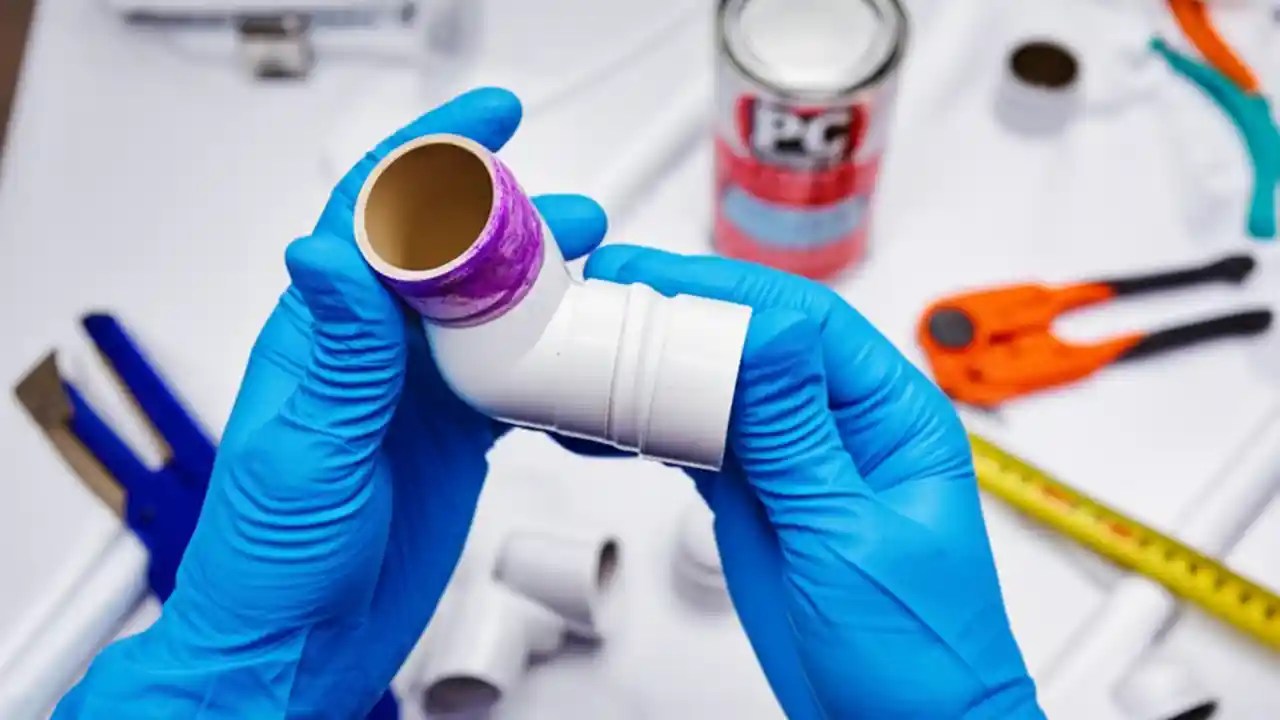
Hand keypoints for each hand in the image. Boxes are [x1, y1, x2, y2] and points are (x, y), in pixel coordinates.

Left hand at [53, 88, 607, 718]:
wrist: (299, 651)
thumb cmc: (269, 562)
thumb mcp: (305, 451)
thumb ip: (336, 355)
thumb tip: (327, 252)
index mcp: (324, 340)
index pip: (371, 220)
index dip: (427, 159)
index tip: (485, 125)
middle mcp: (373, 357)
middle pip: (446, 255)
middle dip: (508, 216)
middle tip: (570, 212)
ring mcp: (418, 396)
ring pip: (488, 309)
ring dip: (539, 280)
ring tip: (592, 265)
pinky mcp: (454, 437)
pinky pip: (513, 375)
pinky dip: (552, 356)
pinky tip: (581, 350)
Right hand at [584, 247, 1044, 719]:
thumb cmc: (919, 655)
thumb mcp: (850, 537)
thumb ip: (799, 437)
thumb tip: (772, 332)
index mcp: (891, 419)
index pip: (806, 325)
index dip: (729, 292)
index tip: (658, 280)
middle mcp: (840, 430)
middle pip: (754, 346)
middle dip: (679, 318)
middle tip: (606, 301)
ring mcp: (793, 466)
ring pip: (719, 390)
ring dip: (657, 370)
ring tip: (593, 352)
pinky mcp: (758, 503)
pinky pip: (699, 444)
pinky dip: (651, 427)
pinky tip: (614, 417)